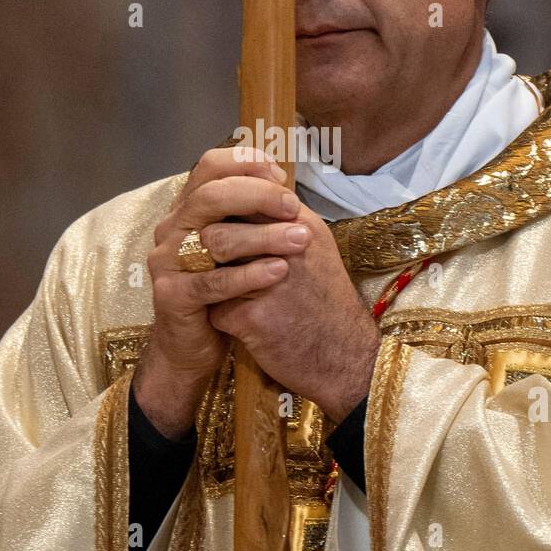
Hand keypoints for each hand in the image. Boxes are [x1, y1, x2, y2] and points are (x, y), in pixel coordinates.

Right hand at [134, 146, 309, 436]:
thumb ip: (249, 214)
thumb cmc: (222, 289)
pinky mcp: (171, 295)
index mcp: (187, 208)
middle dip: (259, 195)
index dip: (246, 163)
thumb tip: (284, 181)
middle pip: (210, 194)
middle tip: (294, 207)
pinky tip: (279, 271)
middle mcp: (171, 228)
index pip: (209, 166)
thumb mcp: (236, 245)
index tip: (282, 177)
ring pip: (214, 237)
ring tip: (302, 240)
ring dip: (263, 236)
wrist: (192, 346)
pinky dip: (250, 275)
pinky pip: (213, 282)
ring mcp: (166, 261)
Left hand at [207, 202, 380, 423]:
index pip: (244, 197)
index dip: (220, 210)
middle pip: (219, 228)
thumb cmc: (325, 300)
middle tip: (204, 258)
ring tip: (213, 285)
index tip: (213, 225)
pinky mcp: (254, 318)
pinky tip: (231, 322)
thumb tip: (244, 194)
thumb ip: (282, 220)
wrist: (346, 355)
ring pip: (210, 263)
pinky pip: (216, 307)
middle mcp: (286, 246)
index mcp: (300, 224)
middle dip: (204, 244)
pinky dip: (219, 315)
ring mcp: (270, 282)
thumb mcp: (315, 247)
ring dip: (205, 274)